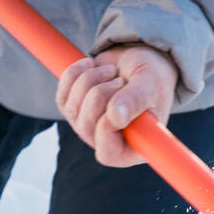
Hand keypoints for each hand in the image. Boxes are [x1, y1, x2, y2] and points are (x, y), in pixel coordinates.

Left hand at [56, 44, 178, 167]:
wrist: (136, 59)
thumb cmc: (150, 78)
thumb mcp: (150, 84)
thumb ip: (136, 100)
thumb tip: (116, 117)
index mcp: (131, 148)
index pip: (108, 153)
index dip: (107, 126)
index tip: (122, 96)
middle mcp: (106, 144)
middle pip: (87, 125)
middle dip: (101, 93)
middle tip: (121, 80)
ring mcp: (85, 129)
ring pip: (73, 107)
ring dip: (91, 80)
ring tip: (111, 72)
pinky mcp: (71, 109)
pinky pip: (62, 94)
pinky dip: (76, 73)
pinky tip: (92, 66)